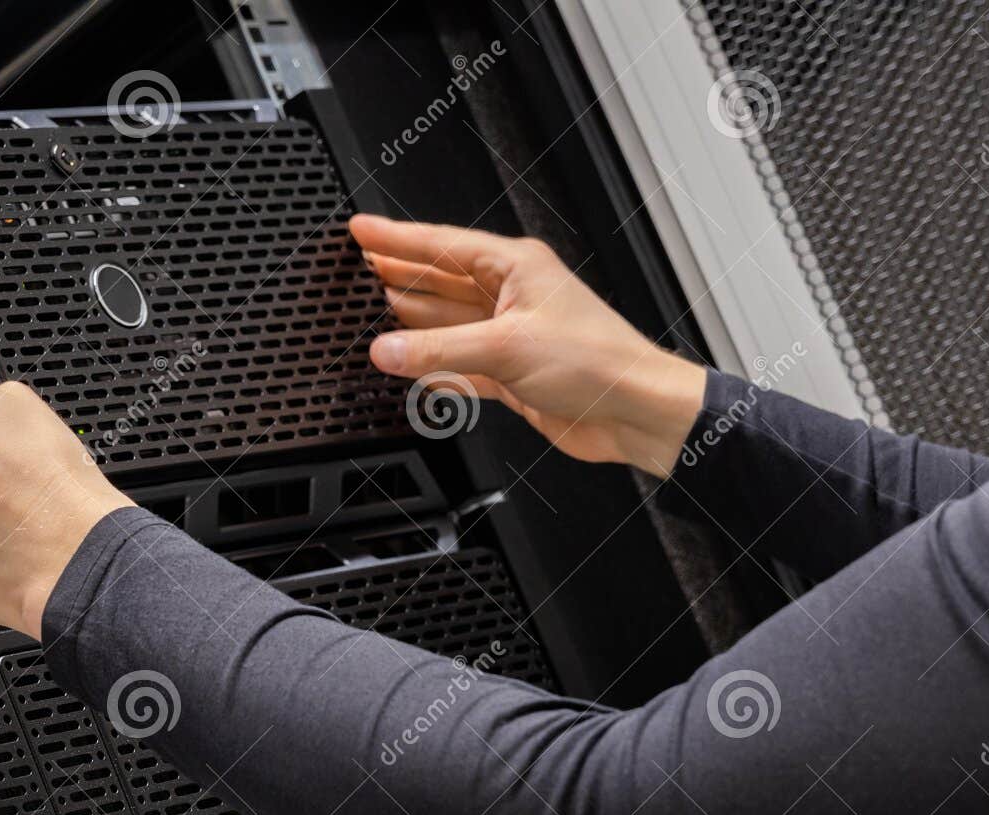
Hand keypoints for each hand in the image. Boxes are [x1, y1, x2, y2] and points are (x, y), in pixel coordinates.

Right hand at [350, 214, 706, 476]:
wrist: (632, 411)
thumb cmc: (598, 361)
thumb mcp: (507, 348)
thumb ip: (440, 349)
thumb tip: (388, 349)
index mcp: (515, 267)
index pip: (441, 245)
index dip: (396, 238)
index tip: (361, 231)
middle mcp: (512, 295)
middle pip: (440, 281)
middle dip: (398, 276)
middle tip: (355, 271)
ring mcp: (511, 334)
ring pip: (447, 324)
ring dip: (413, 324)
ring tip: (372, 315)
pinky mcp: (512, 372)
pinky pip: (459, 364)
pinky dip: (435, 368)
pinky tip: (412, 368)